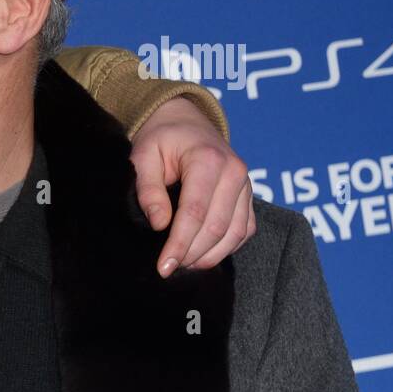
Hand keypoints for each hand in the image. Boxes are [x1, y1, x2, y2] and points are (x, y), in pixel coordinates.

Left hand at [130, 96, 255, 276]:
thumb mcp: (144, 156)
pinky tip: (204, 256)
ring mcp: (246, 184)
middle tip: (169, 268)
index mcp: (208, 160)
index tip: (163, 266)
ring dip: (210, 255)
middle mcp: (234, 172)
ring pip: (235, 232)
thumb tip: (160, 224)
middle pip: (217, 226)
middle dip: (192, 253)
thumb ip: (149, 189)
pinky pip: (245, 229)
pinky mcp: (249, 196)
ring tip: (184, 265)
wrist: (186, 123)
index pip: (195, 212)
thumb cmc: (161, 140)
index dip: (179, 243)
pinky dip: (227, 247)